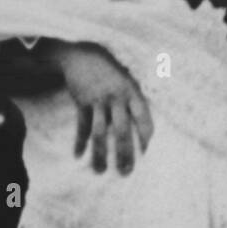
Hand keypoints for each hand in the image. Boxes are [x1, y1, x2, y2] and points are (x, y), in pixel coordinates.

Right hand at [48, 43, 152, 174]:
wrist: (84, 55)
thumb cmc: (111, 72)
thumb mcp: (128, 82)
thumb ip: (134, 102)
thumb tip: (145, 130)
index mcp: (132, 92)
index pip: (143, 117)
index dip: (145, 136)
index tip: (148, 155)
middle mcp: (116, 97)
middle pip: (122, 130)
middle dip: (124, 152)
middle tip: (126, 171)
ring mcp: (98, 99)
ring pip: (100, 132)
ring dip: (100, 153)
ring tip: (100, 171)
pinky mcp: (82, 101)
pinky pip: (82, 126)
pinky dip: (80, 141)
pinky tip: (78, 155)